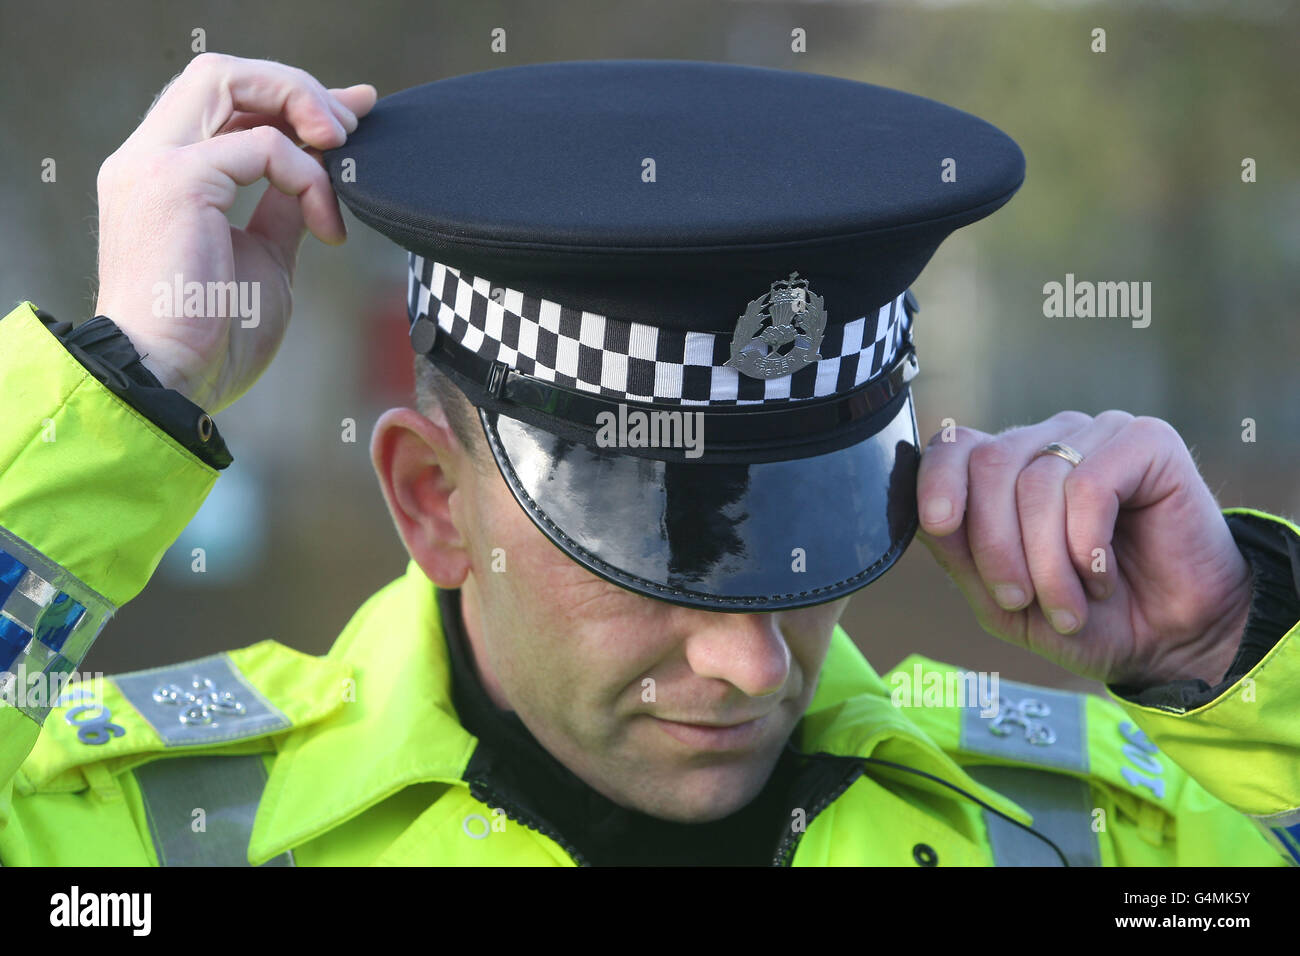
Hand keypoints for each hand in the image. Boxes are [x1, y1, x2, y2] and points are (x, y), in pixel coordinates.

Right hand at [93, 53, 377, 412]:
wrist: (171, 381)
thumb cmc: (212, 338)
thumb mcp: (264, 259)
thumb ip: (282, 210)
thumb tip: (319, 178)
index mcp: (162, 175)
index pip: (221, 103)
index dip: (286, 100)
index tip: (347, 121)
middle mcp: (148, 157)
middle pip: (222, 74)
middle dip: (296, 89)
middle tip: (351, 126)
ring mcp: (156, 164)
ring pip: (230, 81)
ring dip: (300, 105)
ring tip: (344, 148)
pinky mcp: (178, 182)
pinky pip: (263, 147)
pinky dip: (308, 177)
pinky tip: (328, 224)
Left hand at [916, 410, 1253, 687]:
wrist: (1171, 643)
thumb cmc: (1087, 619)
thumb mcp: (1003, 603)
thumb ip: (961, 556)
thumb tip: (925, 517)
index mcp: (1008, 470)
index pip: (954, 447)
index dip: (937, 481)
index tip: (940, 524)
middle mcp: (1048, 441)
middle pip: (989, 466)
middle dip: (997, 547)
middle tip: (1021, 601)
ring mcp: (1097, 435)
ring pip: (1038, 482)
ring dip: (1048, 562)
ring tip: (1072, 605)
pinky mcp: (1147, 442)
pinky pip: (1091, 484)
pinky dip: (1088, 544)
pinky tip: (1102, 575)